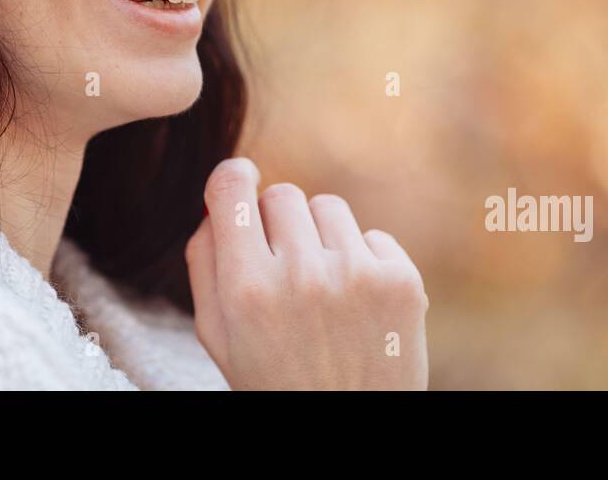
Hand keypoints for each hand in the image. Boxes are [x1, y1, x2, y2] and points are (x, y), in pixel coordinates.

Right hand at [185, 157, 428, 389]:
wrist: (350, 429)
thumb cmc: (274, 379)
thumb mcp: (220, 335)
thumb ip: (206, 263)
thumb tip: (216, 201)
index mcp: (247, 290)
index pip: (230, 189)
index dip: (233, 177)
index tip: (241, 180)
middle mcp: (302, 277)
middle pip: (282, 194)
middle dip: (277, 221)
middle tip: (282, 263)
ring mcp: (357, 276)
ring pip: (328, 207)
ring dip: (321, 237)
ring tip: (321, 288)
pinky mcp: (401, 282)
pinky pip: (372, 235)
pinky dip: (363, 262)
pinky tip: (358, 305)